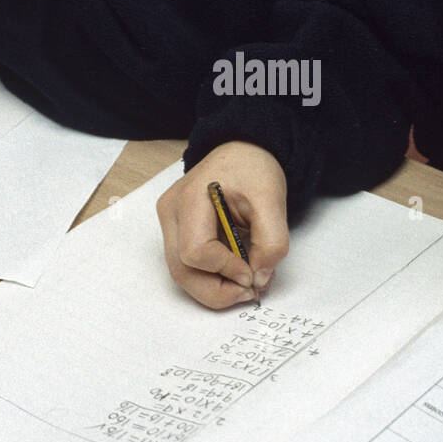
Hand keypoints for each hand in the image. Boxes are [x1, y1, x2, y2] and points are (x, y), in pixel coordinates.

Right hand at [156, 141, 289, 308]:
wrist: (242, 150)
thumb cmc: (252, 167)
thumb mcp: (272, 199)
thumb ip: (272, 242)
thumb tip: (259, 279)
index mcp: (189, 199)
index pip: (195, 251)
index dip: (225, 270)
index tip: (253, 273)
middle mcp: (171, 213)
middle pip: (181, 271)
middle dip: (217, 290)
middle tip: (248, 291)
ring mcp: (170, 224)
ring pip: (182, 274)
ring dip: (214, 288)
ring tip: (244, 282)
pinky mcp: (178, 232)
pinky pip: (188, 267)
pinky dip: (212, 278)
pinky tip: (234, 271)